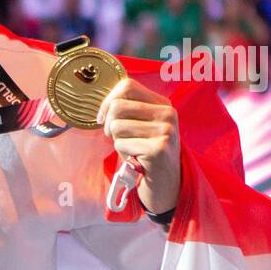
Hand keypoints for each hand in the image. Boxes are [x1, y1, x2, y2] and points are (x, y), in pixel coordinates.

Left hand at [96, 78, 179, 214]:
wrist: (165, 183)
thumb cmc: (146, 153)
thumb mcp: (142, 126)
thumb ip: (127, 110)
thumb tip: (103, 107)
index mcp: (162, 104)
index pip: (127, 86)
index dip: (108, 101)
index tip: (103, 118)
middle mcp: (167, 113)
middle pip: (117, 106)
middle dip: (109, 125)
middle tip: (118, 139)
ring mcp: (165, 131)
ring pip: (116, 126)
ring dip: (117, 142)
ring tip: (132, 150)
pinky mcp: (158, 149)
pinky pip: (120, 144)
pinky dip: (122, 154)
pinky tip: (136, 160)